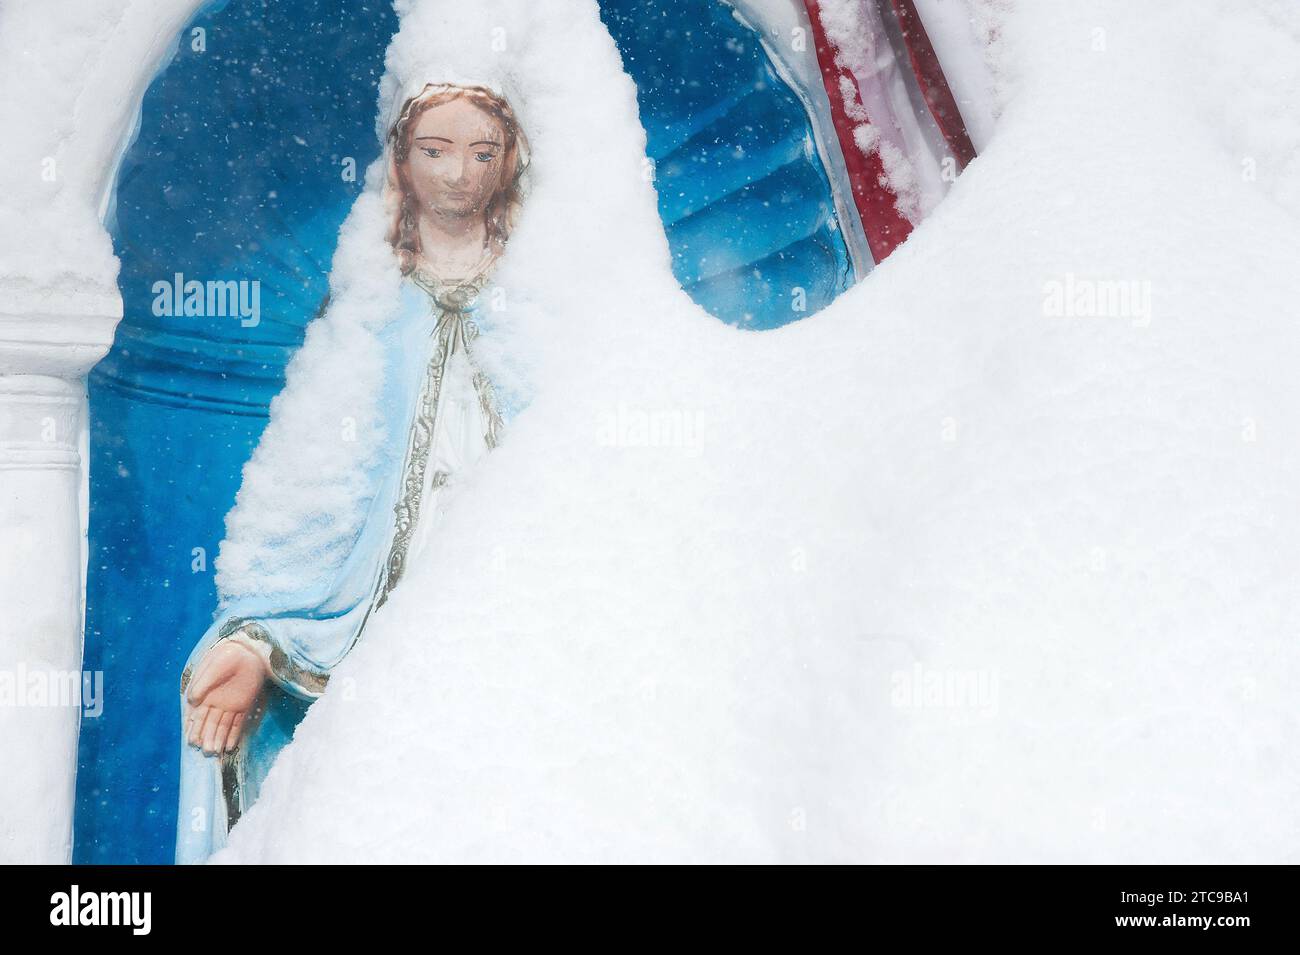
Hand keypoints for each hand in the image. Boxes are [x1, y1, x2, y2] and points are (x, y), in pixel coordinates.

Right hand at [185, 639, 267, 754]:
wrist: (246, 651)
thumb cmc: (225, 657)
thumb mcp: (211, 669)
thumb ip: (202, 685)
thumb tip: (191, 701)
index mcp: (204, 695)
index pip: (197, 716)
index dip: (194, 729)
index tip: (191, 742)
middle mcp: (215, 703)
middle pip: (209, 724)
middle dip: (206, 738)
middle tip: (205, 752)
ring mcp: (230, 705)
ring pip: (222, 726)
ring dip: (218, 739)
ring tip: (215, 753)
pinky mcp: (244, 705)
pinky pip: (238, 723)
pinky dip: (234, 735)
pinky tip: (230, 747)